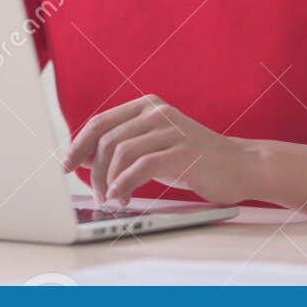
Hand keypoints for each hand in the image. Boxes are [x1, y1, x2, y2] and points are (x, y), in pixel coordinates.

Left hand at [63, 95, 254, 206]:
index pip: (100, 123)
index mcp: (146, 106)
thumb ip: (126, 148)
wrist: (241, 166)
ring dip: (109, 181)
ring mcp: (170, 129)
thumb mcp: (155, 147)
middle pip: (106, 140)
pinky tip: (123, 198)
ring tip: (114, 200)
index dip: (78, 145)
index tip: (65, 166)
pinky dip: (124, 185)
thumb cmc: (195, 160)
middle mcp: (156, 112)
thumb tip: (85, 161)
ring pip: (120, 153)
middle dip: (94, 171)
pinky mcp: (181, 151)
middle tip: (97, 194)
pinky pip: (140, 167)